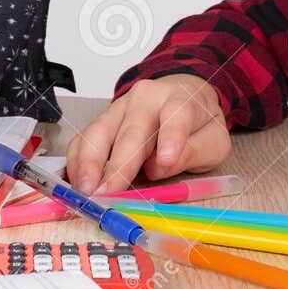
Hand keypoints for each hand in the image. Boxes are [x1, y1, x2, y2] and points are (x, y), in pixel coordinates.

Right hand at [65, 74, 231, 194]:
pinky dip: (77, 160)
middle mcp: (148, 98)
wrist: (183, 96)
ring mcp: (122, 106)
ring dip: (89, 163)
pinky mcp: (104, 118)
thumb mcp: (212, 141)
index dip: (172, 137)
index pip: (178, 114)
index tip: (166, 161)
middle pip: (133, 130)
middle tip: (108, 192)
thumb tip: (159, 166)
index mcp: (182, 100)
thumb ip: (193, 152)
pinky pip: (85, 137)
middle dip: (119, 164)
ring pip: (100, 131)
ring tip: (85, 189)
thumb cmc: (197, 124)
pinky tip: (75, 181)